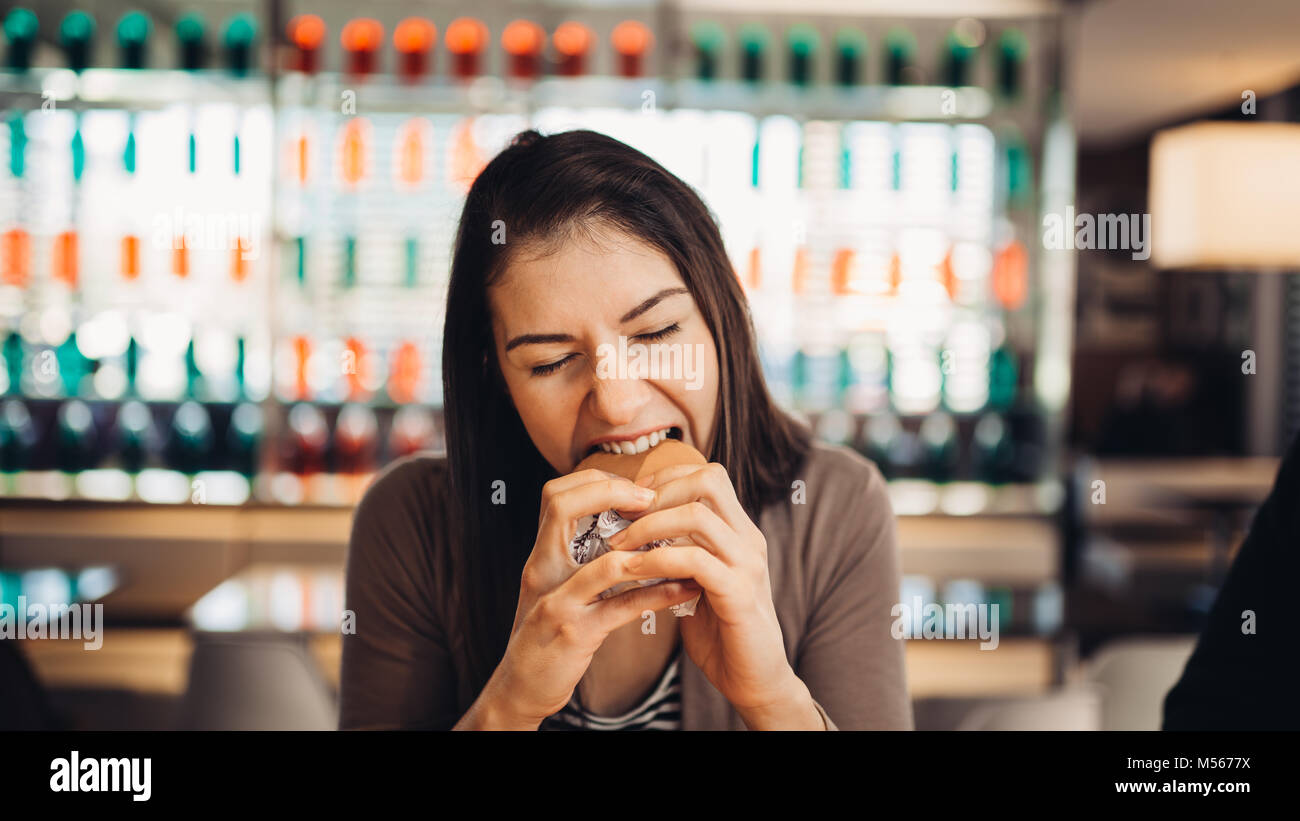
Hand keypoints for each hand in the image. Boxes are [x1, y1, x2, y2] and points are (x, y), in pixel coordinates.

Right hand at [469, 469, 703, 728]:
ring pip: (605, 562)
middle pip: (563, 506)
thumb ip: (576, 556)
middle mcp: (543, 569)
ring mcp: (558, 601)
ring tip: (682, 540)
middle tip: (653, 501)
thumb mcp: (553, 586)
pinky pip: (623, 607)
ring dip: (649, 548)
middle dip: (612, 493)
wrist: (520, 686)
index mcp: (541, 555)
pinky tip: (684, 589)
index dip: (595, 481)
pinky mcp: (576, 633)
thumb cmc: (546, 632)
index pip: (554, 494)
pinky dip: (658, 594)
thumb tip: (621, 524)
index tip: (632, 489)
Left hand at [605, 462, 814, 725]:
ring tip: (619, 544)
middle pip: (707, 480)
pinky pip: (695, 561)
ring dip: (649, 525)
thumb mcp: (698, 582)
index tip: (631, 500)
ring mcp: (748, 565)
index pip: (708, 476)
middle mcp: (748, 540)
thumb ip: (681, 554)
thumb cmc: (721, 632)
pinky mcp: (739, 594)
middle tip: (621, 516)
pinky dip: (658, 560)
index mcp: (740, 532)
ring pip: (697, 515)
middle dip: (657, 492)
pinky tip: (634, 571)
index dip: (666, 479)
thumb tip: (638, 531)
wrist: (755, 681)